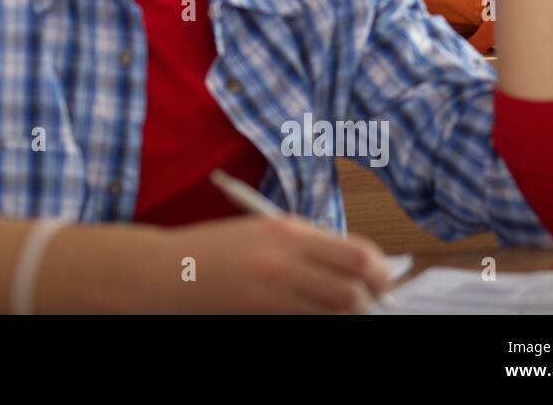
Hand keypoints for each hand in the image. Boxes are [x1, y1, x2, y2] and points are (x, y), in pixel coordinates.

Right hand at [146, 214, 392, 312]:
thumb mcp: (265, 230)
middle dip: (370, 301)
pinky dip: (321, 320)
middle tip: (367, 301)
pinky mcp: (262, 315)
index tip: (381, 279)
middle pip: (355, 292)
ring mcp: (273, 293)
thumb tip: (359, 264)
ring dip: (347, 314)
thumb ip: (309, 243)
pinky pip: (310, 322)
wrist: (170, 270)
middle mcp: (285, 261)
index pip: (359, 255)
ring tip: (337, 307)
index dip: (380, 271)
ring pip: (338, 314)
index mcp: (289, 231)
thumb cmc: (218, 248)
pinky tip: (311, 312)